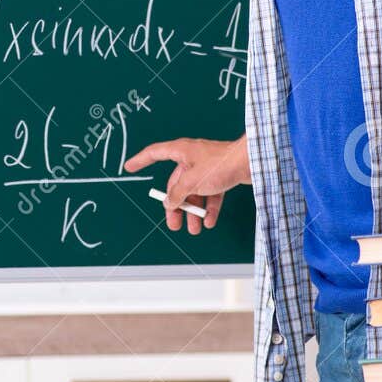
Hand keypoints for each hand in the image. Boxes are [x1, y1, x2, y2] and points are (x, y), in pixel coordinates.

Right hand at [123, 136, 247, 234]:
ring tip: (194, 229)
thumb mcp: (192, 181)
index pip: (154, 153)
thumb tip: (169, 202)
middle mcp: (192, 158)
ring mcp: (207, 167)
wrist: (252, 163)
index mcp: (181, 151)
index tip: (129, 167)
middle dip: (176, 206)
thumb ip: (177, 193)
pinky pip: (210, 194)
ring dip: (193, 212)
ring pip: (194, 192)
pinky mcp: (220, 176)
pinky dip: (209, 208)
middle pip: (176, 184)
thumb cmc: (221, 163)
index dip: (140, 160)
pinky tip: (209, 221)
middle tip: (173, 225)